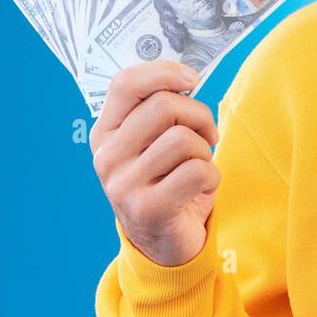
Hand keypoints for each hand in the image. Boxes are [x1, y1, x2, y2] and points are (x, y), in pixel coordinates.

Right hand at [89, 60, 220, 267]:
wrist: (163, 243)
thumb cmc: (167, 181)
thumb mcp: (154, 144)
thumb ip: (161, 111)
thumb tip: (186, 76)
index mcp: (105, 133)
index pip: (125, 83)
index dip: (164, 72)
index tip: (191, 79)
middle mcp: (107, 157)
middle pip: (164, 106)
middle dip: (199, 115)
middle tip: (207, 135)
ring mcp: (124, 185)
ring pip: (183, 139)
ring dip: (205, 151)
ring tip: (199, 166)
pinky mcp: (149, 209)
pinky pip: (197, 171)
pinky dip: (212, 176)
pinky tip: (201, 188)